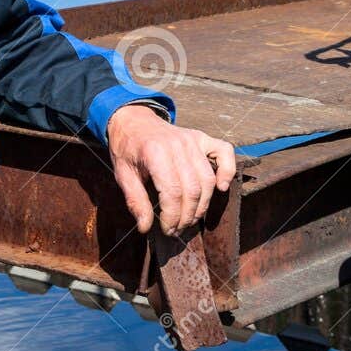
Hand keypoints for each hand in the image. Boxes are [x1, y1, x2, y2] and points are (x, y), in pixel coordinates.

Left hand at [106, 104, 234, 236]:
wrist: (132, 121)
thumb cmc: (127, 149)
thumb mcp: (122, 174)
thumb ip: (135, 200)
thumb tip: (145, 227)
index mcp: (155, 152)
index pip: (172, 192)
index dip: (172, 216)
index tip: (167, 229)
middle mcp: (178, 145)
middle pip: (192, 189)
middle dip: (187, 216)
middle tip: (178, 229)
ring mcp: (192, 140)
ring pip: (208, 179)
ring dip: (203, 205)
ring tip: (190, 219)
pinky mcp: (202, 138)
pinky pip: (224, 152)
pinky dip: (227, 170)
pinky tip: (221, 188)